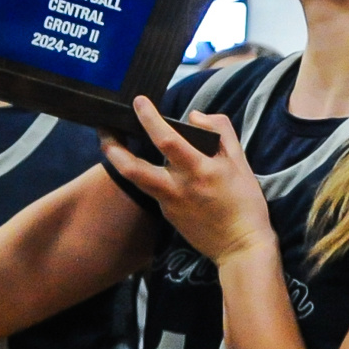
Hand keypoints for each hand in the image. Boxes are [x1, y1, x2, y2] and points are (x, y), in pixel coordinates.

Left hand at [105, 98, 276, 266]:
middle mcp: (178, 188)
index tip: (139, 101)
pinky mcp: (167, 215)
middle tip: (103, 128)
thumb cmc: (245, 202)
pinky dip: (147, 173)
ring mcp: (169, 204)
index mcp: (200, 170)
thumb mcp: (241, 161)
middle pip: (133, 168)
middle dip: (113, 147)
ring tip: (111, 143)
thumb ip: (221, 132)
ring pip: (135, 179)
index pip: (167, 140)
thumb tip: (194, 116)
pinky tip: (150, 165)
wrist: (241, 247)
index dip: (150, 119)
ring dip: (118, 160)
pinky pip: (153, 189)